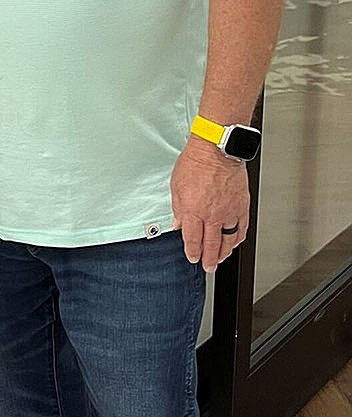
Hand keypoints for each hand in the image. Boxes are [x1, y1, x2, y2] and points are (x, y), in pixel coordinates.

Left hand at [170, 137, 250, 274]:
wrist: (217, 150)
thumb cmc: (195, 163)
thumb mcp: (176, 186)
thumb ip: (178, 209)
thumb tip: (178, 224)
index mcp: (193, 210)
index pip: (192, 239)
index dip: (192, 252)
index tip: (192, 257)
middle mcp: (212, 214)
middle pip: (211, 244)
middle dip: (209, 259)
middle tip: (208, 267)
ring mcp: (229, 211)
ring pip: (228, 240)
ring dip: (224, 252)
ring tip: (221, 258)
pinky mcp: (241, 205)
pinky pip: (241, 228)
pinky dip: (238, 238)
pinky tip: (235, 242)